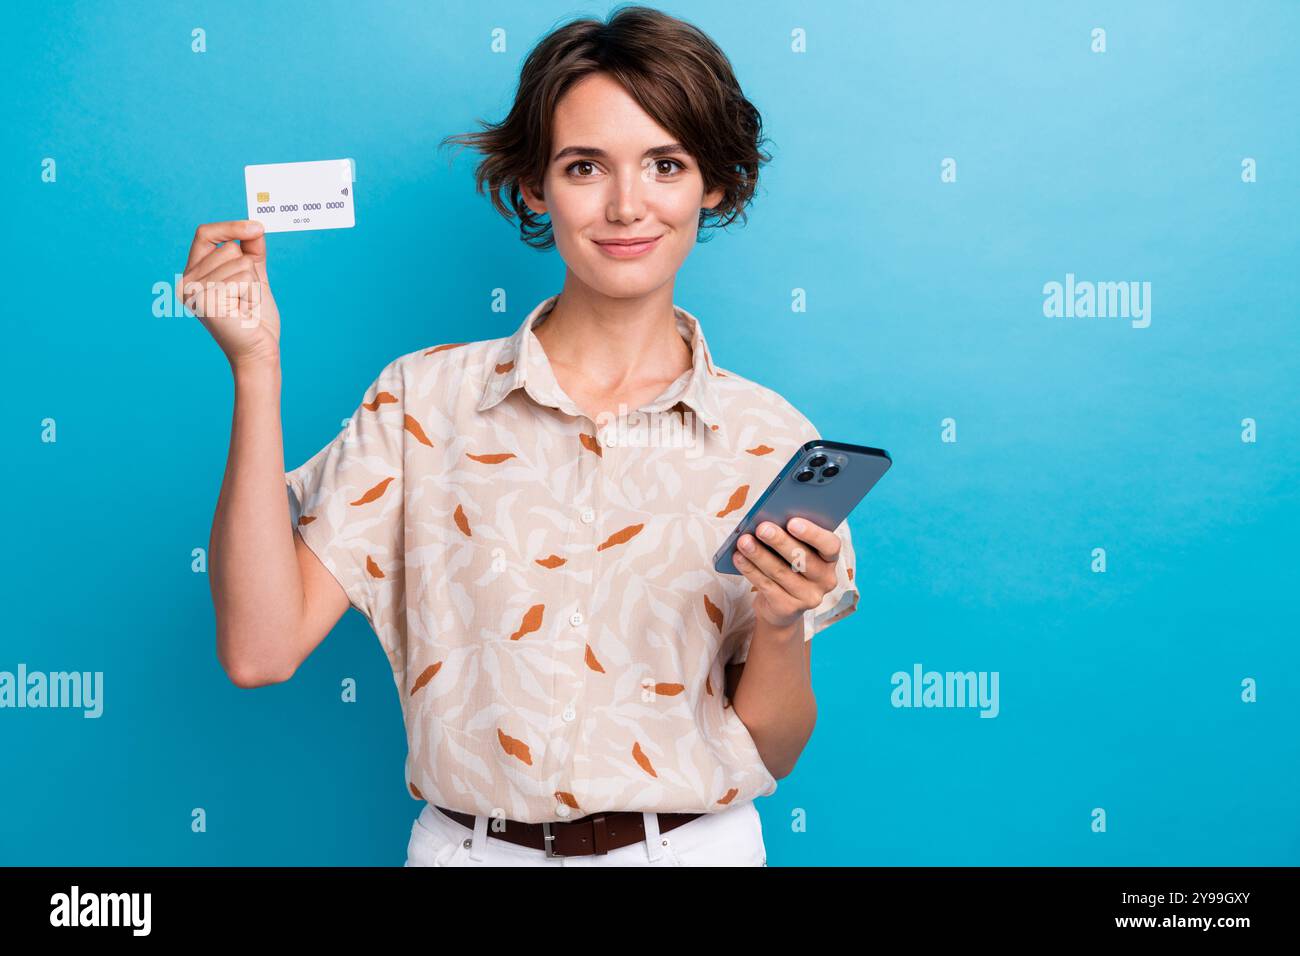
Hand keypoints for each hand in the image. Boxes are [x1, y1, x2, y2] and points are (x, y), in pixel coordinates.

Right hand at [181, 220, 280, 369]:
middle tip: (245, 299)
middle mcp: (187, 281)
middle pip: (229, 248)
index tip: (257, 227)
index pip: (206, 235)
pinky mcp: (205, 300)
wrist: (259, 352)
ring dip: (253, 286)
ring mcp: (193, 290)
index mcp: (194, 272)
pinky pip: (244, 278)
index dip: (230, 227)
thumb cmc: (255, 318)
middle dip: (250, 272)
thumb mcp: (254, 277)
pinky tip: (244, 312)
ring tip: (244, 307)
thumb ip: (252, 251)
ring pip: (240, 263)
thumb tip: (256, 226)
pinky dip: (253, 294)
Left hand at [732, 517, 840, 629]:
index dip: (813, 534)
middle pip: (803, 559)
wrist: (781, 607)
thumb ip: (790, 537)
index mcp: (830, 559)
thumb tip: (767, 521)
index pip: (830, 545)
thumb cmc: (788, 566)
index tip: (792, 522)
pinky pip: (766, 586)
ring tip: (744, 541)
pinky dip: (750, 570)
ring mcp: (808, 597)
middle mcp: (825, 580)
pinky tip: (738, 557)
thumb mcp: (795, 551)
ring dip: (759, 555)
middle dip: (780, 541)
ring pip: (781, 572)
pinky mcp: (788, 608)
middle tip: (762, 527)